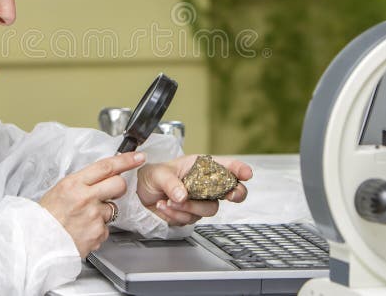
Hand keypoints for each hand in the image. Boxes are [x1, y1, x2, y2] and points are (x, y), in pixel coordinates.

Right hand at [40, 151, 145, 257]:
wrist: (36, 243)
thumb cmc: (46, 217)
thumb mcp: (60, 190)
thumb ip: (82, 183)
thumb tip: (101, 177)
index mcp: (74, 184)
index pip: (106, 167)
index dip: (126, 160)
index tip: (138, 157)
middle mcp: (86, 199)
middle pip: (118, 184)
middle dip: (118, 187)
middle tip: (109, 192)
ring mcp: (93, 217)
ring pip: (112, 209)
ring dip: (103, 213)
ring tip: (83, 218)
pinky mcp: (97, 234)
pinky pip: (105, 228)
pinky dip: (97, 230)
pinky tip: (83, 231)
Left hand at [136, 155, 251, 225]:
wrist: (138, 196)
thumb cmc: (151, 176)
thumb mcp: (158, 174)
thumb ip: (171, 183)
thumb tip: (183, 196)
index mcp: (199, 166)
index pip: (225, 167)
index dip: (239, 169)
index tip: (246, 174)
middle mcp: (203, 184)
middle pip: (230, 191)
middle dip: (235, 193)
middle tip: (232, 195)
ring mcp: (199, 201)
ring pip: (208, 209)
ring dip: (189, 207)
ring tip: (169, 202)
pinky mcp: (190, 215)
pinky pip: (190, 219)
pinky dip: (176, 215)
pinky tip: (164, 207)